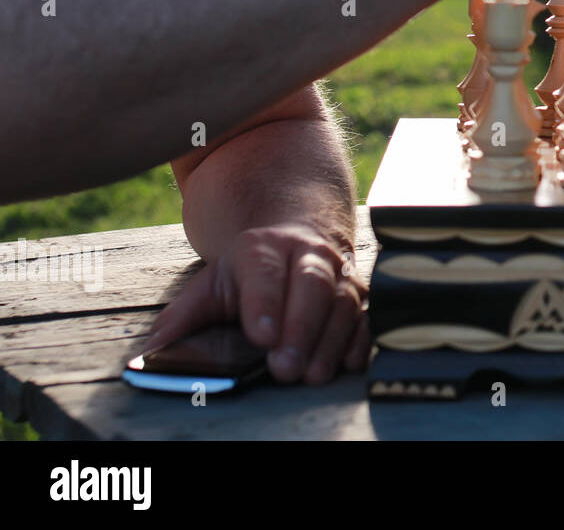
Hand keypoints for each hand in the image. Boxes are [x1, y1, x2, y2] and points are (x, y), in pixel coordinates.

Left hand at [141, 224, 368, 384]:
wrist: (300, 233)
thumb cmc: (254, 270)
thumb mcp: (213, 282)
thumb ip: (184, 316)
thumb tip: (151, 352)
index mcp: (265, 248)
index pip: (265, 273)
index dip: (265, 303)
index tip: (261, 335)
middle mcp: (309, 254)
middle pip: (312, 285)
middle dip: (300, 328)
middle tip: (285, 368)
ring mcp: (340, 273)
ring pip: (343, 302)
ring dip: (330, 341)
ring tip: (313, 375)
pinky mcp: (361, 294)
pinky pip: (368, 314)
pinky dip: (361, 340)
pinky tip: (348, 363)